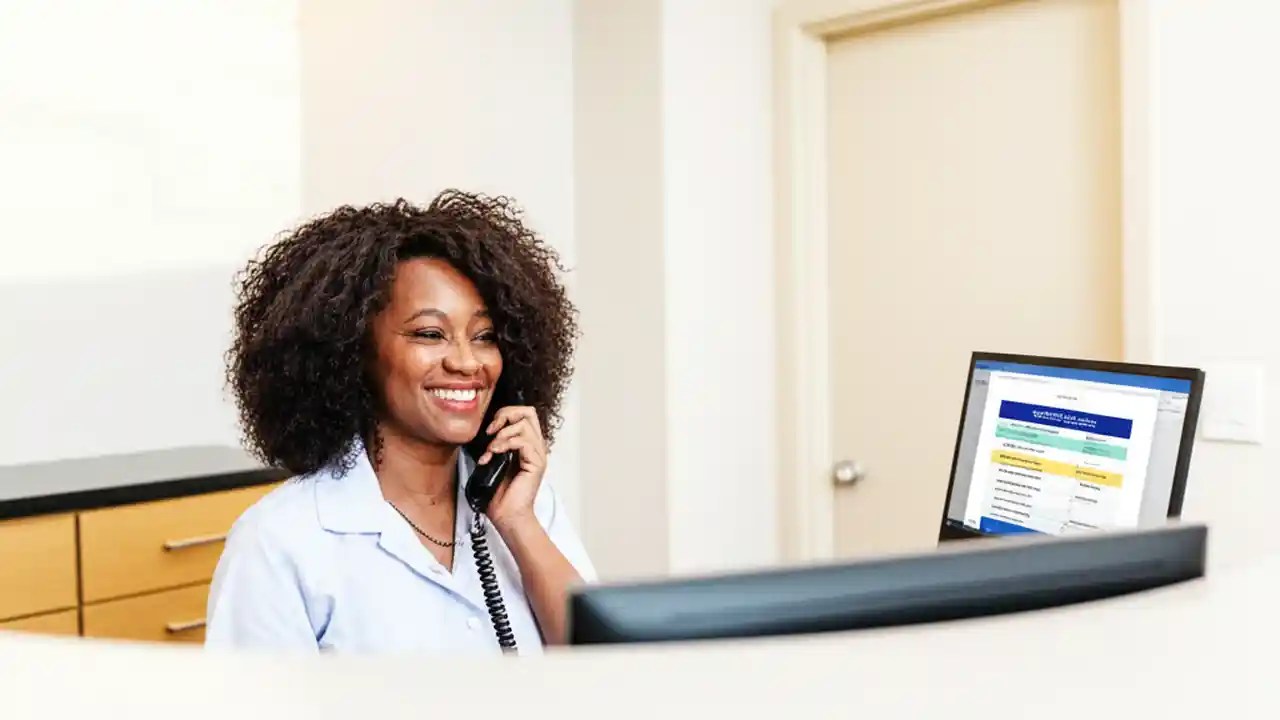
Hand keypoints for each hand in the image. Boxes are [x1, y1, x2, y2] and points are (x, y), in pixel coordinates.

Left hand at [478, 405, 545, 530]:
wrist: (507, 516)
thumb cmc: (499, 494)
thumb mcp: (492, 461)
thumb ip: (493, 443)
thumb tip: (482, 429)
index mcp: (527, 444)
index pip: (524, 413)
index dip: (505, 413)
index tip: (488, 428)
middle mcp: (536, 446)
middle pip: (528, 412)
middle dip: (505, 415)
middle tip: (490, 431)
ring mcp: (538, 454)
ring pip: (524, 424)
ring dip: (501, 434)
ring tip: (491, 450)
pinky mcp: (536, 463)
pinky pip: (522, 441)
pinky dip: (504, 444)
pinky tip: (494, 454)